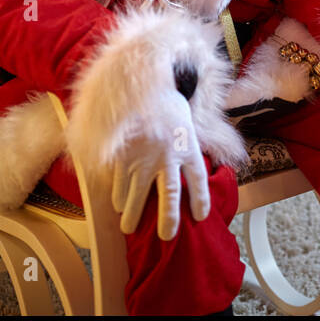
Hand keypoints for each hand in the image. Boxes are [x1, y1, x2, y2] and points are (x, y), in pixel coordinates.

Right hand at [110, 65, 210, 239]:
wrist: (140, 83)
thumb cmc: (166, 104)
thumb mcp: (185, 123)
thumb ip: (187, 146)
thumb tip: (192, 168)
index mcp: (187, 146)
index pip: (198, 180)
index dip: (201, 199)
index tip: (202, 216)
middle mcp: (167, 155)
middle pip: (170, 197)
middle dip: (169, 220)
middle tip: (167, 237)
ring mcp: (143, 157)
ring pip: (138, 194)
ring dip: (133, 213)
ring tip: (129, 226)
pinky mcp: (122, 154)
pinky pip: (118, 181)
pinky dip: (117, 194)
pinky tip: (117, 203)